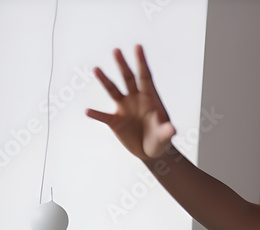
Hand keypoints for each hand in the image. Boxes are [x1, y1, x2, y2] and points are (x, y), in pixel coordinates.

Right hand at [86, 45, 175, 160]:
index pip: (145, 77)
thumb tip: (172, 129)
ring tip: (96, 69)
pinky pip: (103, 116)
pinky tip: (88, 111)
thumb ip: (167, 131)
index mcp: (150, 98)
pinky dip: (96, 114)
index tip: (138, 47)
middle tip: (117, 50)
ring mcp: (124, 108)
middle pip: (128, 78)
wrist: (151, 152)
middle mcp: (135, 99)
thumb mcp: (165, 136)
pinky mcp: (115, 121)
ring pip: (113, 91)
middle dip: (122, 65)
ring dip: (105, 80)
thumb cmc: (161, 140)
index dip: (142, 62)